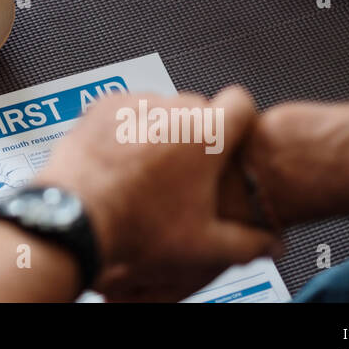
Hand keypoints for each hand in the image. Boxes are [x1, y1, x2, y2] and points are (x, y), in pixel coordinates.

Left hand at [34, 87, 281, 301]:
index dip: (241, 122)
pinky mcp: (105, 106)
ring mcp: (136, 104)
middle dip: (197, 135)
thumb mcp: (202, 245)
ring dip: (162, 130)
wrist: (78, 219)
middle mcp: (172, 110)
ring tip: (149, 173)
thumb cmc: (137, 229)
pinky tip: (124, 162)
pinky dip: (129, 128)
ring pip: (162, 109)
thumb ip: (247, 242)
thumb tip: (270, 244)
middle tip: (185, 173)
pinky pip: (129, 110)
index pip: (242, 103)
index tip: (235, 138)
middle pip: (199, 108)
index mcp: (206, 136)